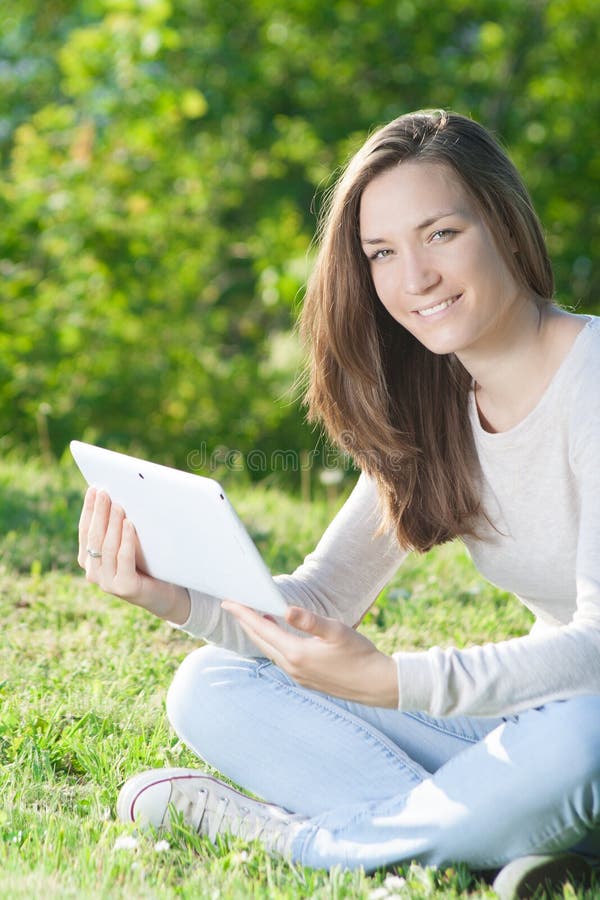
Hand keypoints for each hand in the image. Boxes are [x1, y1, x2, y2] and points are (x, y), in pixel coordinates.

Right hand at [77, 487, 189, 622]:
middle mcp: (93, 573)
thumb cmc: (145, 563)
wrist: (165, 593)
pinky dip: (126, 540)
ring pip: (107, 547)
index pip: (85, 530)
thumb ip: (116, 527)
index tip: (94, 489)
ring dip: (112, 523)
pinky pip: (124, 559)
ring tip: (119, 504)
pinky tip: (130, 524)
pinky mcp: (125, 588)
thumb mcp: (126, 543)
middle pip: (94, 537)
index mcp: (88, 560)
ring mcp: (108, 583)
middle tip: (105, 492)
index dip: (88, 509)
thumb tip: (114, 496)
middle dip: (99, 512)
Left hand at [221, 601, 398, 707]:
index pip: (261, 629)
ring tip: (251, 616)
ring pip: (270, 651)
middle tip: (233, 606)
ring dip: (259, 633)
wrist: (376, 684)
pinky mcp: (306, 679)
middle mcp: (292, 667)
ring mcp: (298, 676)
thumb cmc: (359, 654)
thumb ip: (310, 620)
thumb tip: (286, 609)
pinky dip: (272, 644)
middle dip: (245, 622)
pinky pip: (281, 658)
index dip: (243, 614)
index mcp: (296, 654)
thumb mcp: (337, 631)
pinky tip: (277, 636)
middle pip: (260, 641)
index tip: (227, 602)